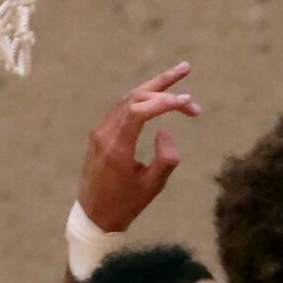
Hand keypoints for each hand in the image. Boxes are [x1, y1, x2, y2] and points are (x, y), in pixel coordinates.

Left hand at [77, 63, 200, 231]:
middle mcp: (105, 133)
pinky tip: (156, 96)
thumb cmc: (126, 204)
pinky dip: (141, 98)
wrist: (94, 214)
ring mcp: (100, 131)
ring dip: (152, 87)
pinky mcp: (99, 133)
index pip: (139, 111)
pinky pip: (121, 107)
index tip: (188, 101)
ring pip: (127, 98)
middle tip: (186, 69)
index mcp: (117, 147)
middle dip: (162, 83)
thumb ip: (166, 158)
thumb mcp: (153, 186)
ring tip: (176, 76)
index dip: (164, 102)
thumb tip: (165, 130)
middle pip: (133, 96)